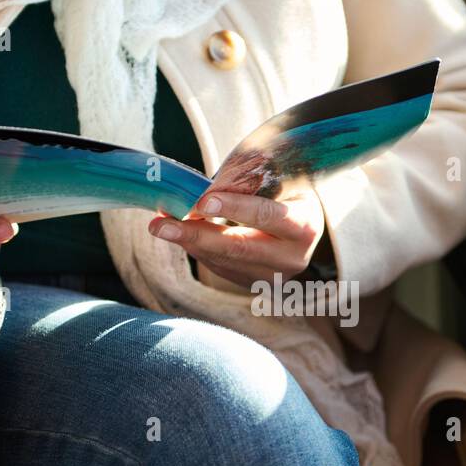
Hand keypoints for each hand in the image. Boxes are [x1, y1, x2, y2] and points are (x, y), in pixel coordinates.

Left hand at [147, 180, 326, 288]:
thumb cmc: (290, 195)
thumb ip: (253, 181)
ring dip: (189, 242)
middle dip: (196, 235)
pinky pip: (220, 267)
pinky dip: (197, 249)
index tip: (203, 201)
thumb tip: (204, 184)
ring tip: (161, 224)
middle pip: (239, 247)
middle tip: (162, 225)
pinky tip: (178, 234)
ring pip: (225, 260)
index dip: (236, 208)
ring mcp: (273, 276)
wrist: (304, 229)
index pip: (268, 215)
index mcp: (304, 226)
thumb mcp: (284, 182)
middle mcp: (292, 257)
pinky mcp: (254, 284)